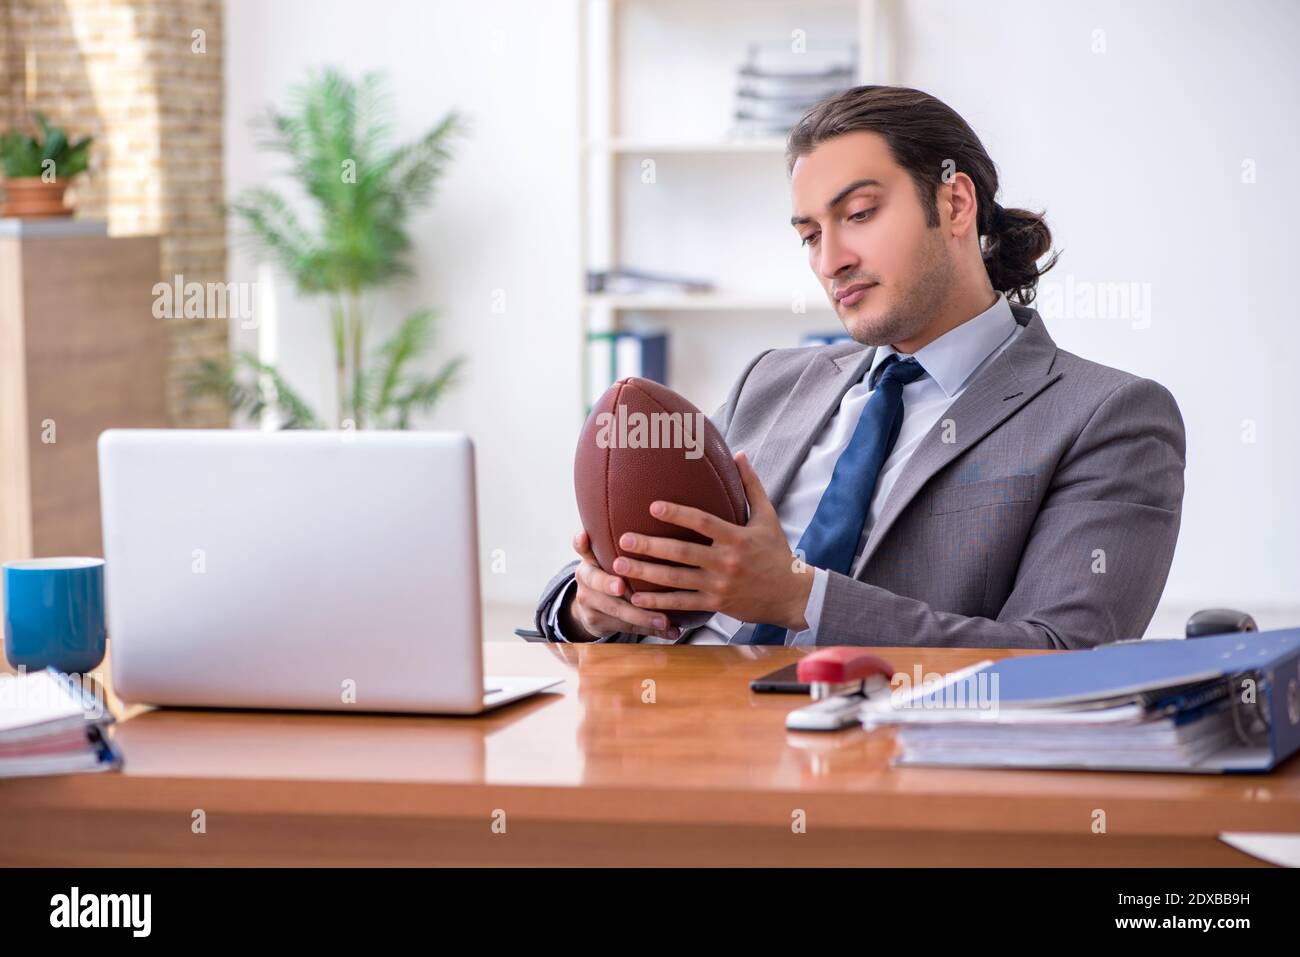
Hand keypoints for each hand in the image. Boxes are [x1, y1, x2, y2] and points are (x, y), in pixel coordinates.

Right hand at [561, 530, 681, 641]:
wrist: (588, 607)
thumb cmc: (609, 573)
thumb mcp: (605, 557)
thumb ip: (613, 543)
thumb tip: (651, 515)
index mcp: (589, 559)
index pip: (580, 548)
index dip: (581, 543)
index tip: (583, 536)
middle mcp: (585, 579)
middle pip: (595, 582)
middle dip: (607, 584)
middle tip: (621, 586)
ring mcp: (589, 603)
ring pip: (616, 611)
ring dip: (643, 616)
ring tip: (664, 620)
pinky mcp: (598, 623)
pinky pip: (628, 627)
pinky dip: (651, 630)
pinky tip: (671, 633)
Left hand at [613, 451, 813, 630]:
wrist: (791, 595)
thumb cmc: (776, 552)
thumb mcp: (768, 517)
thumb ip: (751, 486)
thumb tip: (739, 454)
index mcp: (737, 537)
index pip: (704, 522)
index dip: (678, 514)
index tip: (652, 506)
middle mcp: (726, 562)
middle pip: (683, 553)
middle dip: (651, 546)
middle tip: (624, 539)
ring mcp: (719, 585)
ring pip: (677, 580)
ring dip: (646, 574)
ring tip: (619, 566)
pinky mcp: (716, 604)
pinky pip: (683, 604)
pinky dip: (659, 602)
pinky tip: (636, 599)